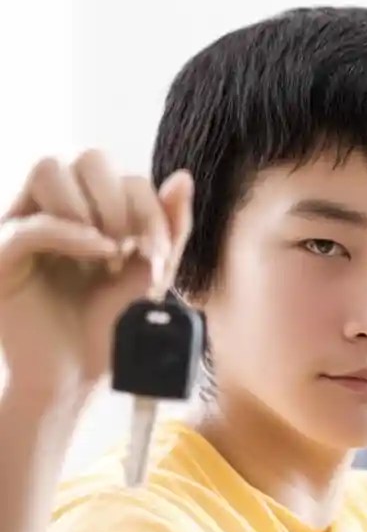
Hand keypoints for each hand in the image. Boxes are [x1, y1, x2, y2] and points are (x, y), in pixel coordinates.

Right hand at [0, 152, 192, 398]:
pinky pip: (30, 224)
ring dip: (93, 206)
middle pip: (86, 157)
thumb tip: (183, 176)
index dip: (149, 205)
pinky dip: (72, 233)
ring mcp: (24, 226)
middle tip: (134, 244)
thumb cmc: (115, 322)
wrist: (83, 374)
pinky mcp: (2, 256)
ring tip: (112, 250)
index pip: (119, 172)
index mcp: (90, 208)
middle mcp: (54, 209)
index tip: (159, 251)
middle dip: (122, 198)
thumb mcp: (155, 270)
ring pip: (48, 169)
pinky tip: (101, 255)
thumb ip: (171, 225)